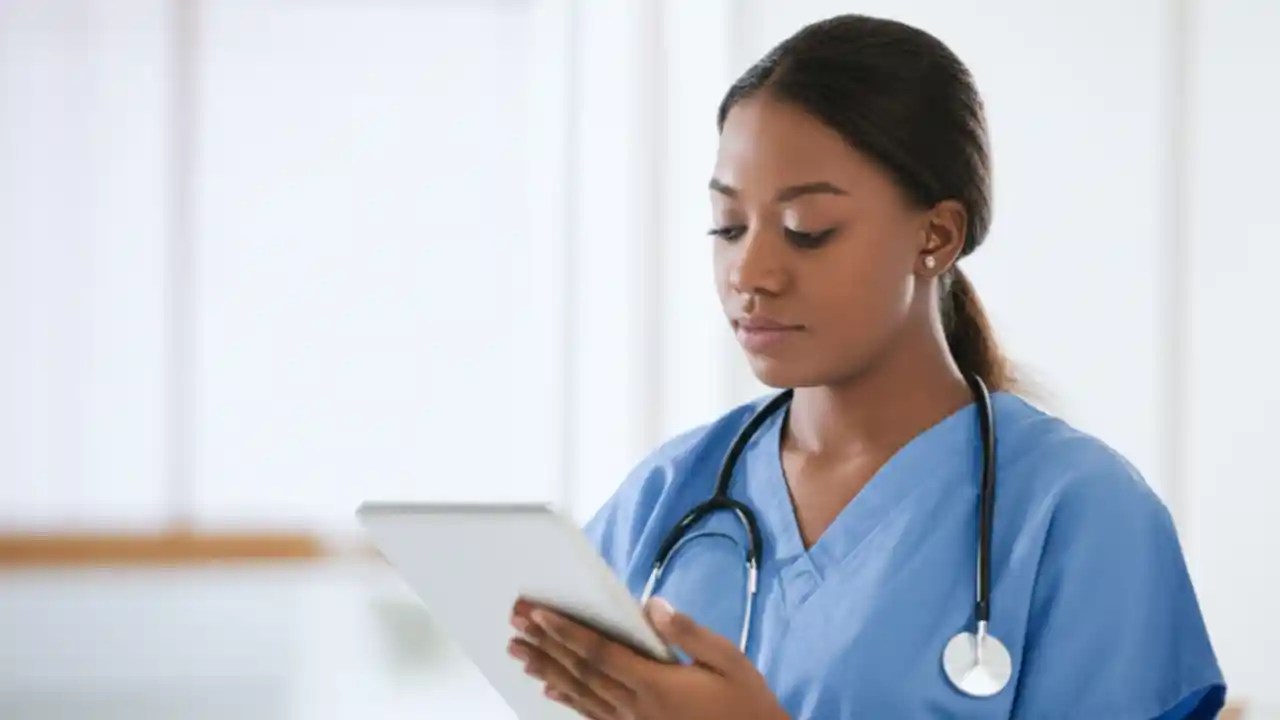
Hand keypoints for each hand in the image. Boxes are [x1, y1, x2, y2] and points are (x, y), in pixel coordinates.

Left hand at [507, 596, 788, 719]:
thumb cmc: (747, 704)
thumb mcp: (730, 660)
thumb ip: (689, 633)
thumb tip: (652, 605)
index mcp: (657, 684)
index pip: (600, 653)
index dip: (566, 631)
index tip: (539, 613)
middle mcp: (636, 707)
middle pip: (581, 671)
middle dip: (545, 644)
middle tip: (515, 622)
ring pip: (580, 693)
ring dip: (547, 669)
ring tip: (519, 652)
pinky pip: (593, 716)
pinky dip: (569, 700)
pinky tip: (549, 688)